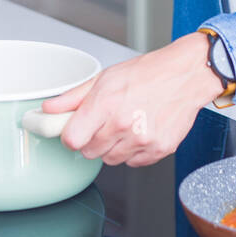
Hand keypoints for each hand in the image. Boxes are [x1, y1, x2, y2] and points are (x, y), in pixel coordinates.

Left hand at [41, 32, 225, 166]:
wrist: (186, 75)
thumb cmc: (148, 73)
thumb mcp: (106, 77)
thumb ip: (74, 97)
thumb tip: (49, 109)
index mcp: (105, 104)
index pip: (71, 140)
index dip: (70, 137)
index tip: (75, 131)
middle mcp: (123, 125)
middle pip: (89, 152)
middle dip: (93, 139)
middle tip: (106, 122)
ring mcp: (142, 140)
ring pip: (111, 159)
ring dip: (113, 147)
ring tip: (126, 124)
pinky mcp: (158, 150)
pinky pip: (134, 162)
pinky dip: (134, 151)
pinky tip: (141, 130)